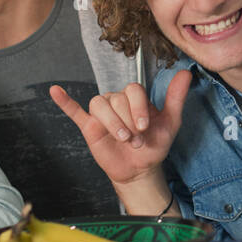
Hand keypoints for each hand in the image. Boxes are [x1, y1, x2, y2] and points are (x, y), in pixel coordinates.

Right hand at [50, 72, 190, 184]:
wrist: (140, 168)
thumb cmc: (154, 144)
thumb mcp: (170, 122)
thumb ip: (176, 97)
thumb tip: (186, 73)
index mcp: (134, 97)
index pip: (132, 90)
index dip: (138, 108)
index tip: (145, 127)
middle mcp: (116, 100)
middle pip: (116, 99)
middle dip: (127, 121)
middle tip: (136, 139)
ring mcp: (102, 113)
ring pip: (98, 104)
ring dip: (112, 123)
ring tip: (123, 139)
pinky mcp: (89, 126)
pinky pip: (74, 111)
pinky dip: (65, 102)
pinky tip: (55, 91)